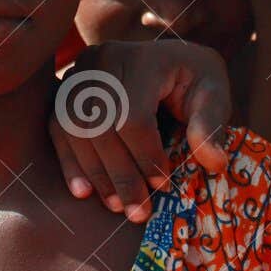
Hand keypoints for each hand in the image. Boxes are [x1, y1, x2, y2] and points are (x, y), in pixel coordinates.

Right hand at [51, 40, 230, 221]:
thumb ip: (211, 125)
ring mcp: (79, 72)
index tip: (162, 185)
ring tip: (116, 206)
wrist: (167, 60)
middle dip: (120, 174)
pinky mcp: (65, 88)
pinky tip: (84, 191)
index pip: (132, 116)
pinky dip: (69, 162)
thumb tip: (212, 163)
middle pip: (100, 125)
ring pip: (74, 130)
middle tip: (138, 211)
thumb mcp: (213, 94)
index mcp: (144, 58)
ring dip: (95, 174)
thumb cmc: (193, 79)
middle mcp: (104, 58)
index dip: (145, 157)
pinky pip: (57, 128)